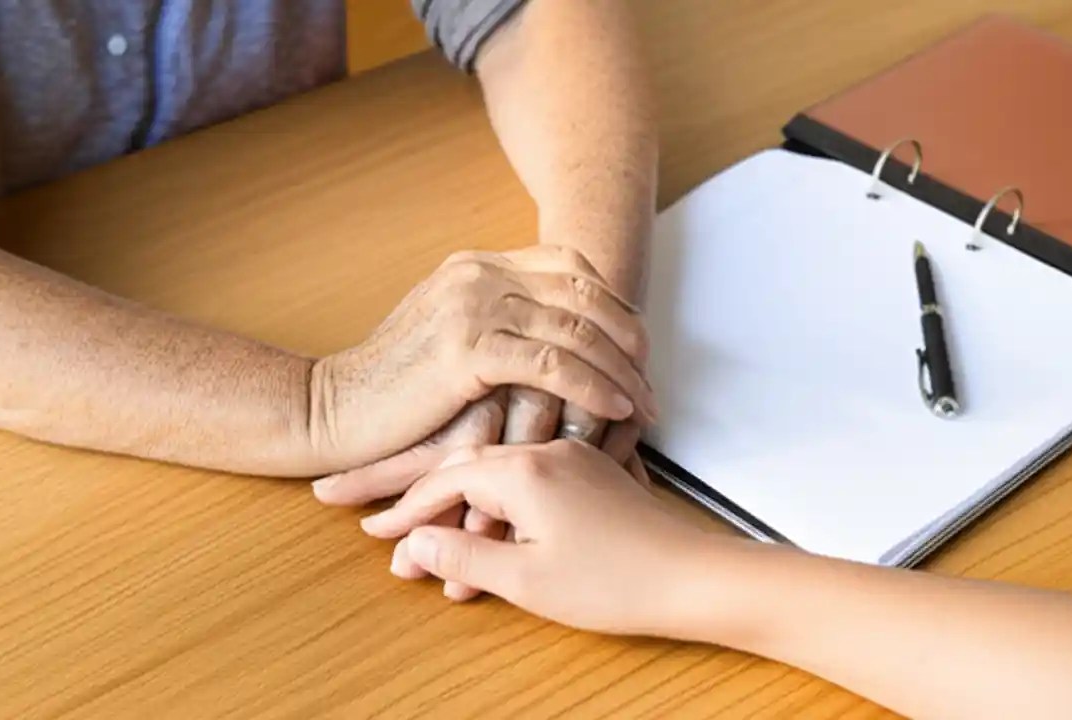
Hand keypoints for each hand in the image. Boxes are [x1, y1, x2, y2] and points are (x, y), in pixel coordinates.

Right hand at [309, 246, 654, 473]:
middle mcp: (479, 273)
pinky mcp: (467, 349)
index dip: (615, 309)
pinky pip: (551, 364)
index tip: (639, 351)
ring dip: (620, 371)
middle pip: (583, 296)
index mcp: (477, 265)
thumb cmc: (392, 389)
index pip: (570, 270)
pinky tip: (613, 410)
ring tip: (644, 406)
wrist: (333, 408)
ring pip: (575, 330)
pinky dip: (591, 387)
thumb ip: (495, 323)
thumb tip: (552, 340)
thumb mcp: (447, 337)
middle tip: (652, 384)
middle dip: (628, 342)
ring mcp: (472, 306)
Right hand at [314, 387, 646, 600]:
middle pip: (465, 466)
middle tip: (393, 537)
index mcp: (523, 469)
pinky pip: (529, 480)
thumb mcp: (525, 579)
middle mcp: (545, 452)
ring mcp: (572, 460)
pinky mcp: (592, 476)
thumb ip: (463, 556)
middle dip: (426, 505)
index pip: (443, 480)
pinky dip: (501, 506)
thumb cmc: (617, 580)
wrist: (695, 577)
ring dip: (463, 509)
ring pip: (497, 474)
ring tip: (439, 546)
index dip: (404, 511)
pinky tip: (493, 533)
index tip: (376, 533)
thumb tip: (416, 544)